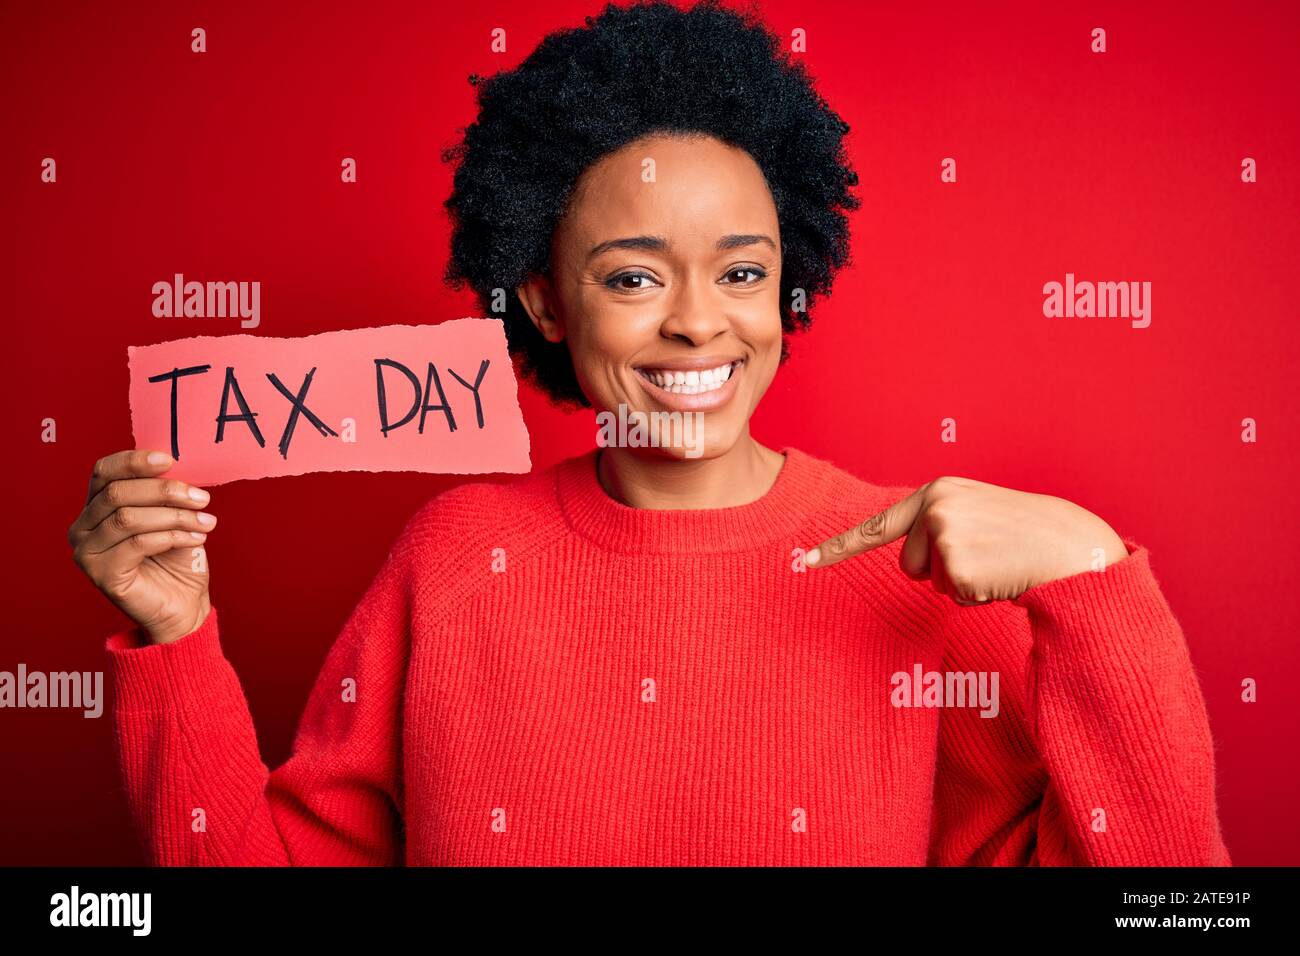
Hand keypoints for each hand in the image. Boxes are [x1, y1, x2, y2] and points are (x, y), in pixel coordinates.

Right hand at [69, 449, 216, 643]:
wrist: (183, 606)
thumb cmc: (177, 559)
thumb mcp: (173, 517)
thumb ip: (165, 494)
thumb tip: (177, 465)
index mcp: (96, 507)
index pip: (103, 472)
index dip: (134, 461)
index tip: (170, 459)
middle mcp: (83, 528)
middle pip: (118, 493)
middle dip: (165, 491)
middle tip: (202, 498)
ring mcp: (87, 552)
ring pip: (128, 518)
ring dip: (174, 516)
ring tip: (206, 522)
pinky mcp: (101, 574)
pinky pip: (137, 543)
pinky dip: (172, 536)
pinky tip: (196, 539)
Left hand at [804, 476, 1127, 604]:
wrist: (1072, 546)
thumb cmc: (1024, 534)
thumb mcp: (977, 513)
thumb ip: (939, 524)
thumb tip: (911, 558)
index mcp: (937, 492)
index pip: (879, 525)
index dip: (839, 547)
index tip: (807, 561)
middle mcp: (936, 507)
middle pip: (908, 564)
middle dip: (940, 571)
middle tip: (983, 555)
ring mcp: (946, 534)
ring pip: (929, 582)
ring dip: (959, 582)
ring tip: (994, 562)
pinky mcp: (959, 565)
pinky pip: (952, 598)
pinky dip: (976, 596)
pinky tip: (1002, 575)